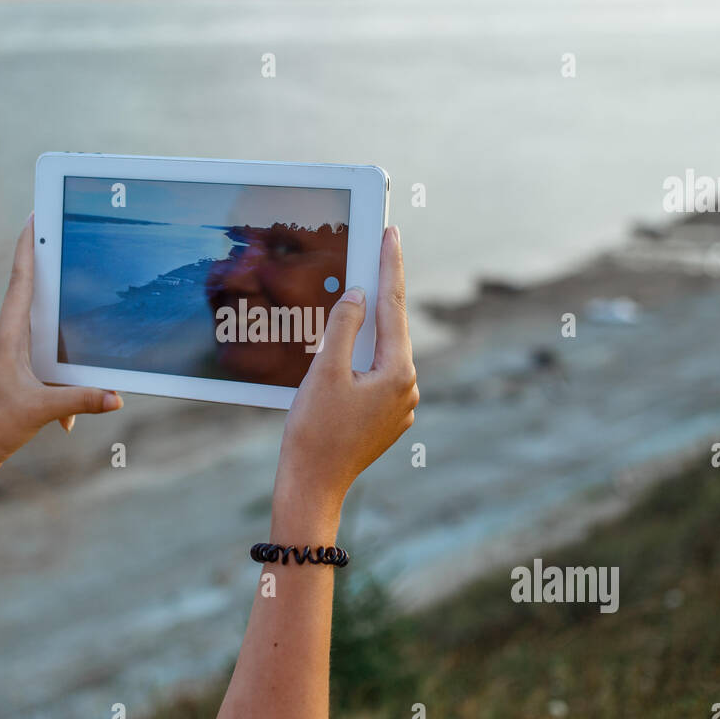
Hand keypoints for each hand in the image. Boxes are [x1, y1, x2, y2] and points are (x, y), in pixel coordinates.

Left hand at [0, 214, 122, 495]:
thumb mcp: (38, 411)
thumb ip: (80, 400)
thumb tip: (117, 396)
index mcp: (7, 339)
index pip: (21, 283)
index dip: (29, 248)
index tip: (35, 217)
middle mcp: (6, 345)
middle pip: (33, 301)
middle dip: (50, 279)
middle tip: (65, 248)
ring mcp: (8, 365)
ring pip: (44, 342)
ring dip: (65, 349)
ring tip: (82, 343)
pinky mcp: (12, 385)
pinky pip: (46, 376)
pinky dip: (61, 394)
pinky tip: (65, 421)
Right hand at [274, 224, 418, 519]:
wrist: (312, 485)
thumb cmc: (314, 431)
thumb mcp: (324, 371)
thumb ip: (343, 327)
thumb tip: (358, 296)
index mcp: (397, 373)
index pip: (394, 307)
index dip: (390, 266)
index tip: (391, 233)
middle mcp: (407, 389)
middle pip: (392, 328)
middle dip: (382, 292)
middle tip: (378, 250)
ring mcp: (399, 407)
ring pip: (384, 352)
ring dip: (370, 325)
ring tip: (361, 291)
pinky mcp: (385, 419)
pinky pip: (377, 374)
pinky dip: (363, 354)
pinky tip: (350, 342)